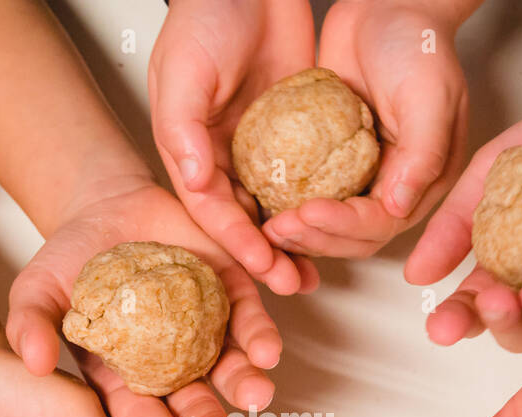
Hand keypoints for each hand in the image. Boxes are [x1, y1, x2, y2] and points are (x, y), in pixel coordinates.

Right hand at [6, 180, 283, 416]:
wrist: (107, 203)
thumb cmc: (68, 257)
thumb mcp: (37, 290)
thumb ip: (32, 326)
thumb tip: (34, 364)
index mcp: (122, 376)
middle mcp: (169, 363)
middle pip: (193, 402)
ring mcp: (202, 331)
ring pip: (231, 368)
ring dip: (245, 384)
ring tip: (256, 396)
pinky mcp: (229, 294)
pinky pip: (250, 320)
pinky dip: (261, 336)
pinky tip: (268, 350)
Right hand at [149, 0, 318, 292]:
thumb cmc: (206, 17)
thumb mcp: (184, 70)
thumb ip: (183, 127)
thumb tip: (196, 179)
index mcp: (191, 153)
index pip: (212, 211)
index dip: (236, 242)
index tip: (261, 265)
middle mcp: (224, 160)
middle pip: (245, 223)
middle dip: (267, 258)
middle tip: (293, 284)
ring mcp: (261, 152)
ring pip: (277, 210)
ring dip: (295, 244)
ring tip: (315, 274)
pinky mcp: (294, 137)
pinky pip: (308, 181)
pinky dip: (319, 206)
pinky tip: (338, 226)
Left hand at [263, 0, 468, 257]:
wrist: (387, 8)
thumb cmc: (418, 46)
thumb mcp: (430, 97)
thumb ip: (422, 154)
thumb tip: (399, 206)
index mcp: (421, 181)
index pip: (381, 223)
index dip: (345, 226)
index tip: (310, 213)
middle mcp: (391, 187)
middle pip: (351, 236)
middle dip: (315, 237)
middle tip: (279, 228)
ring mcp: (359, 177)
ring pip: (325, 222)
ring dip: (297, 230)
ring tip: (267, 226)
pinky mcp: (329, 161)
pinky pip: (306, 192)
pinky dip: (285, 201)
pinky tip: (260, 202)